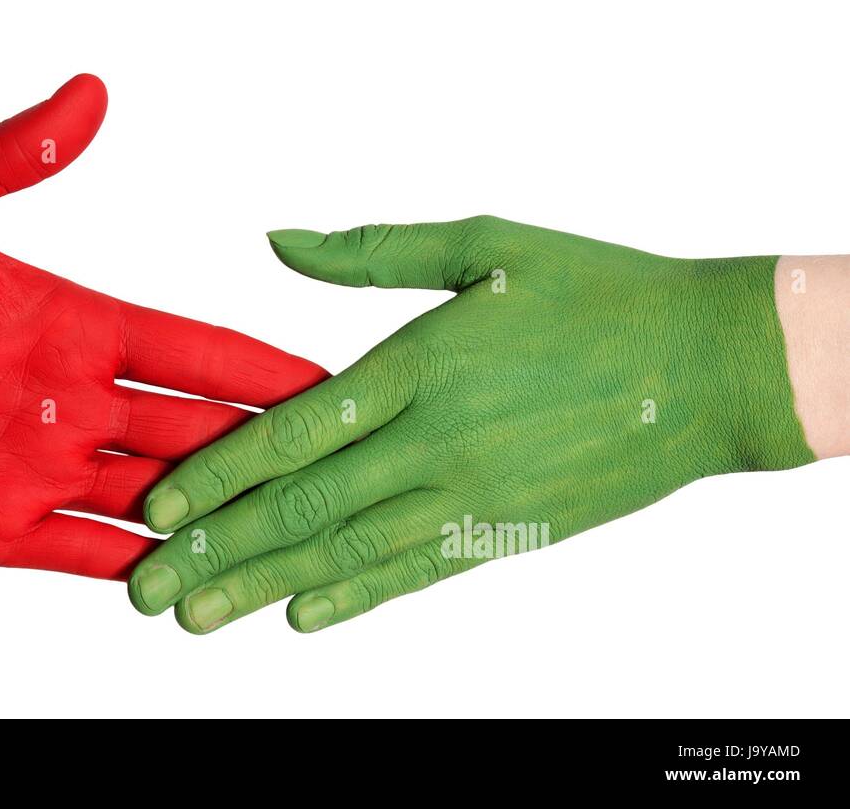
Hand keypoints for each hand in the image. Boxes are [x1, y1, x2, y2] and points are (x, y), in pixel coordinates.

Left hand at [0, 75, 324, 579]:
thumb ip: (14, 151)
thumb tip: (92, 89)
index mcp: (73, 323)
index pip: (190, 348)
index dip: (257, 365)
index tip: (329, 375)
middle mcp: (70, 399)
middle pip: (191, 428)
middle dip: (262, 447)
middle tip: (341, 463)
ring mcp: (37, 466)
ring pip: (154, 499)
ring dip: (217, 516)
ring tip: (291, 534)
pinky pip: (84, 555)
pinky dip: (139, 571)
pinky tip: (194, 582)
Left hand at [128, 217, 814, 630]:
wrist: (710, 365)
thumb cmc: (597, 293)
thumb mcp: (484, 244)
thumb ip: (371, 250)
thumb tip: (278, 238)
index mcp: (420, 367)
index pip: (294, 432)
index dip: (218, 473)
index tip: (157, 506)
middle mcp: (437, 443)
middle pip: (303, 508)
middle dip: (216, 550)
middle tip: (147, 587)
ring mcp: (473, 495)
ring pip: (348, 553)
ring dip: (264, 589)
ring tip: (199, 618)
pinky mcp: (507, 530)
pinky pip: (418, 574)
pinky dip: (357, 599)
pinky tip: (303, 619)